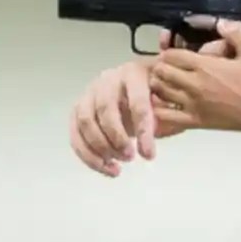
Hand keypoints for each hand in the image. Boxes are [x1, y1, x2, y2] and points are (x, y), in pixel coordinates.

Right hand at [69, 60, 156, 176]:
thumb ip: (162, 120)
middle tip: (130, 157)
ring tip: (118, 166)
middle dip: (117, 139)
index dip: (143, 131)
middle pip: (106, 110)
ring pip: (86, 122)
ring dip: (100, 148)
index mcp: (133, 74)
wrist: (136, 87)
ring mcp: (89, 94)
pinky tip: (106, 167)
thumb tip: (148, 151)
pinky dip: (88, 156)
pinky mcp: (78, 110)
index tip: (149, 155)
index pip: (137, 102)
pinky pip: (75, 134)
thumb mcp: (165, 102)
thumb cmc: (153, 95)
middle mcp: (107, 80)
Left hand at [150, 20, 240, 133]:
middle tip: (168, 67)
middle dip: (160, 68)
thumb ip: (233, 31)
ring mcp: (195, 107)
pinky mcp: (200, 123)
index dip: (168, 52)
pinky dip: (160, 111)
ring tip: (165, 83)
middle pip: (162, 74)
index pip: (171, 56)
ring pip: (161, 95)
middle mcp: (195, 86)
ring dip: (158, 87)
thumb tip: (220, 23)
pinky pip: (168, 119)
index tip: (172, 52)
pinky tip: (165, 105)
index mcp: (205, 65)